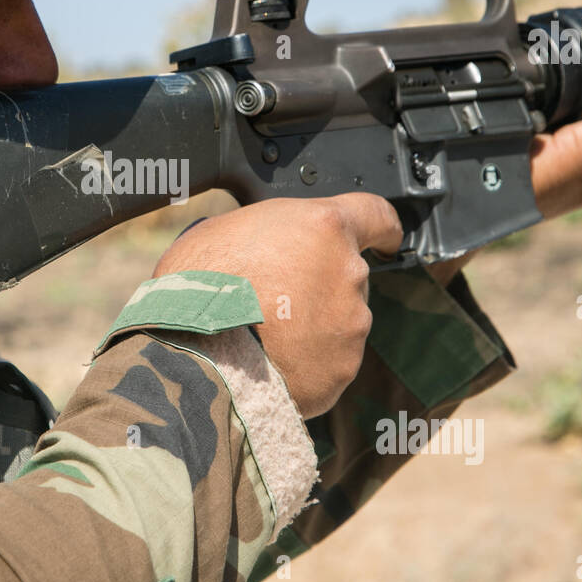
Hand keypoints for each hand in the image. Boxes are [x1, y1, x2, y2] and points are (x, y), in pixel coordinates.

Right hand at [152, 193, 402, 417]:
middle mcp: (348, 272)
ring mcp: (350, 324)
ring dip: (313, 324)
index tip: (385, 237)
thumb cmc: (201, 288)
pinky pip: (330, 360)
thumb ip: (263, 232)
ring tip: (265, 335)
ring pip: (340, 319)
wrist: (197, 355)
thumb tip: (259, 244)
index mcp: (323, 227)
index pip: (375, 214)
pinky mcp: (342, 368)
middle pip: (346, 273)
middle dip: (318, 284)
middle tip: (274, 297)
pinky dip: (307, 361)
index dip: (380, 226)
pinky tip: (271, 362)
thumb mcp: (222, 231)